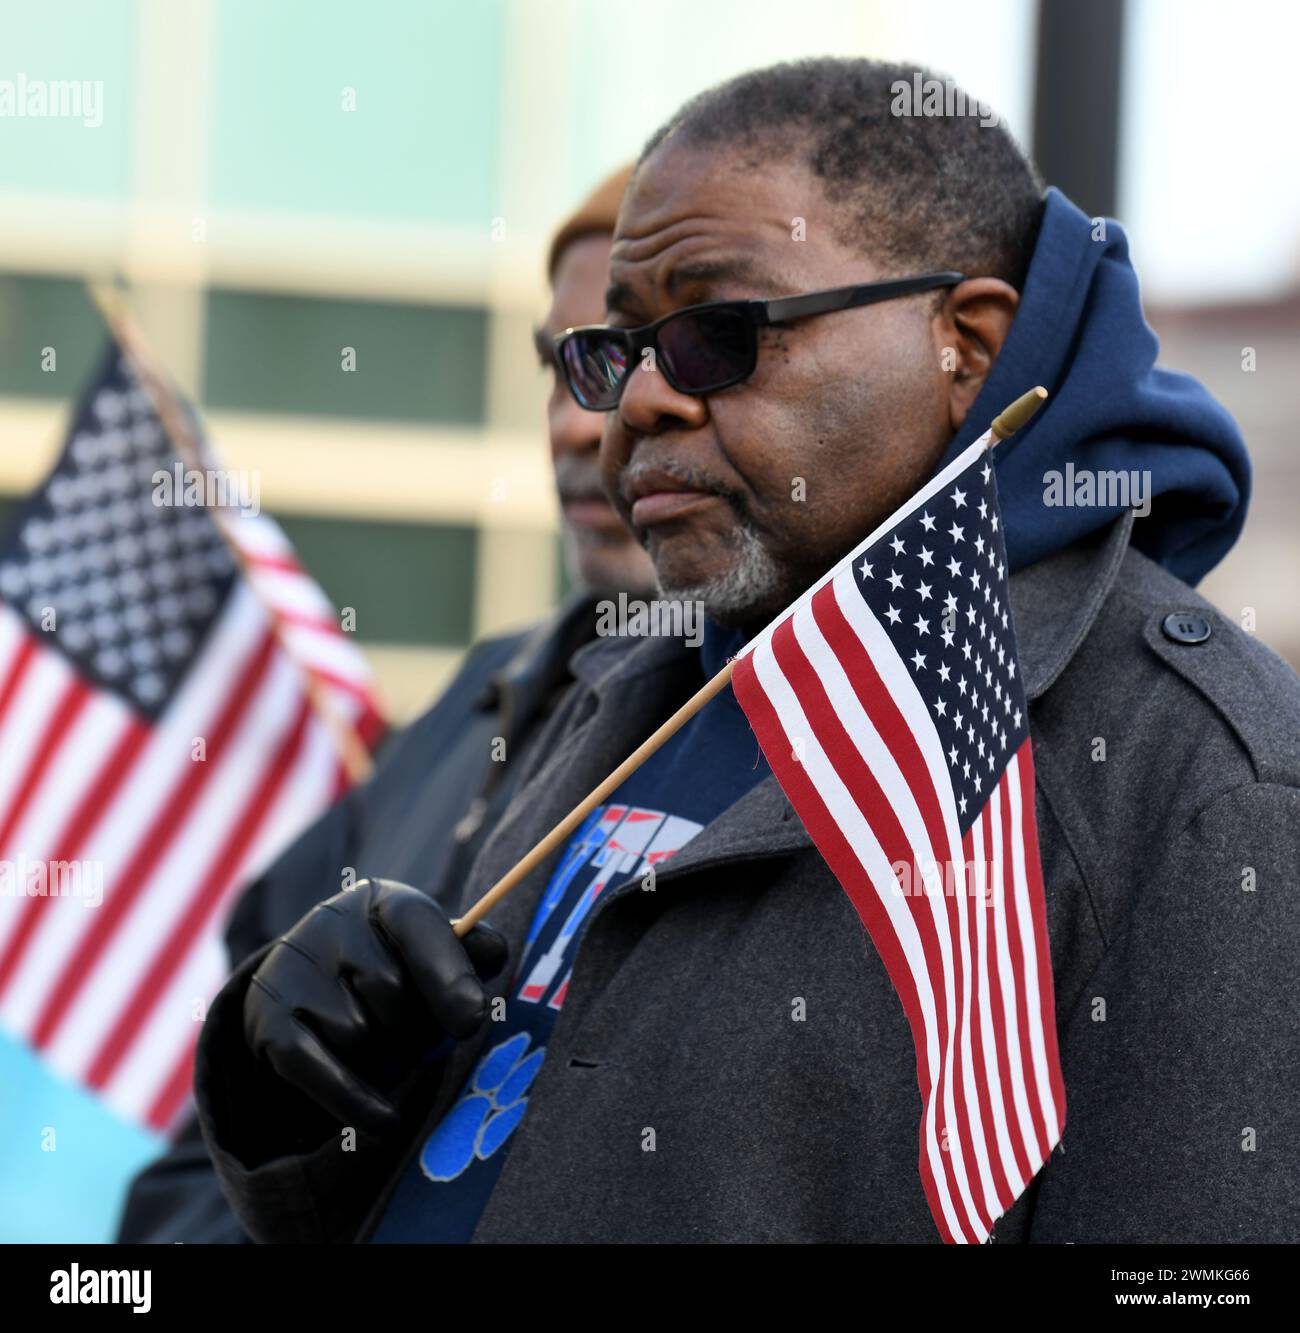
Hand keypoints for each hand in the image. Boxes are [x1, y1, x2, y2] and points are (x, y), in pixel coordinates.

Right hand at [243, 877, 507, 1134]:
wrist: (309, 985)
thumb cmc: (394, 969)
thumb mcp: (433, 952)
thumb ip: (471, 953)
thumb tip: (493, 954)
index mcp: (384, 901)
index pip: (418, 924)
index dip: (448, 972)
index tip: (473, 1020)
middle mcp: (330, 923)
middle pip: (392, 991)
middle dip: (416, 1027)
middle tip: (419, 1038)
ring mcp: (292, 970)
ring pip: (359, 1035)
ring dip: (386, 1059)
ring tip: (388, 1051)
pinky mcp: (267, 1020)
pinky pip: (321, 1072)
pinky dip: (358, 1102)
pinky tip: (385, 1119)